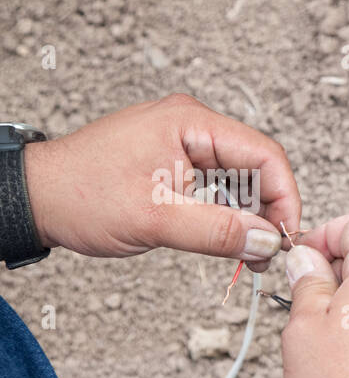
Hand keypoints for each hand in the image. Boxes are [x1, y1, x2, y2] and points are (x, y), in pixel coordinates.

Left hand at [22, 93, 300, 270]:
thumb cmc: (80, 196)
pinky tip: (226, 239)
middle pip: (258, 168)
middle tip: (264, 254)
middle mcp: (191, 126)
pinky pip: (219, 187)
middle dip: (268, 213)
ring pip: (241, 181)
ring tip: (245, 253)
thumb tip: (267, 240)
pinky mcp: (175, 162)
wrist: (33, 199)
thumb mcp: (155, 219)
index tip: (285, 238)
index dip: (284, 199)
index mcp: (190, 123)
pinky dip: (228, 215)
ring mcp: (183, 143)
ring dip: (249, 218)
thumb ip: (217, 230)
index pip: (266, 155)